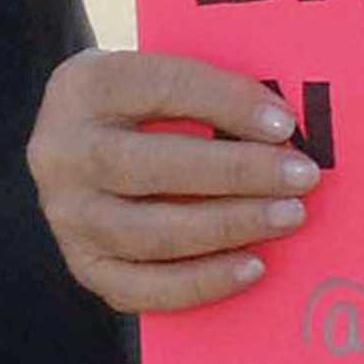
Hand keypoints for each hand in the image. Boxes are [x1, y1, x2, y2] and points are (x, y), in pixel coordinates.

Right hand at [27, 49, 319, 311]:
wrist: (92, 145)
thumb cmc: (154, 104)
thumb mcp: (172, 76)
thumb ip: (219, 92)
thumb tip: (286, 129)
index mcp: (88, 86)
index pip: (163, 88)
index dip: (227, 104)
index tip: (284, 124)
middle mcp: (62, 152)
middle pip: (152, 167)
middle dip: (237, 173)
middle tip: (301, 177)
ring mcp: (66, 215)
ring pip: (148, 233)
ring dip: (229, 227)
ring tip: (288, 216)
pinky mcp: (83, 263)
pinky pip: (139, 287)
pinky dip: (200, 282)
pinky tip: (253, 266)